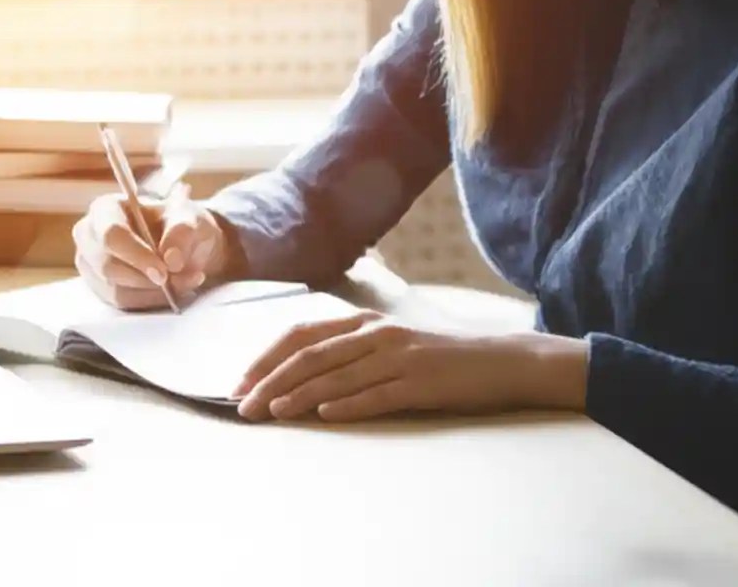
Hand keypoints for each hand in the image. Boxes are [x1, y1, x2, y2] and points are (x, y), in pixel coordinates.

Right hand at [73, 186, 229, 309]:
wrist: (178, 244)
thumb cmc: (176, 223)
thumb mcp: (188, 216)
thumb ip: (183, 230)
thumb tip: (172, 260)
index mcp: (104, 210)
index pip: (111, 235)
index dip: (136, 255)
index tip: (164, 272)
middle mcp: (89, 238)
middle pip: (108, 267)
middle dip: (148, 278)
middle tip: (183, 279)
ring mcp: (91, 266)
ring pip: (116, 290)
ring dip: (154, 292)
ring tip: (185, 282)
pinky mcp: (100, 290)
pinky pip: (123, 304)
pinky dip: (151, 300)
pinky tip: (172, 291)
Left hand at [234, 312, 587, 421]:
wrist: (499, 361)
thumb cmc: (437, 359)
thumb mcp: (388, 345)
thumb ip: (348, 355)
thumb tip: (297, 381)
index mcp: (363, 322)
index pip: (300, 335)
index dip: (266, 358)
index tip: (239, 384)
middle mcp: (375, 333)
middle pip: (310, 355)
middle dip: (270, 381)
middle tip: (243, 407)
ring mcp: (398, 356)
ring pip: (337, 375)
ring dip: (299, 395)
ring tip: (272, 413)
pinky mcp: (421, 382)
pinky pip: (377, 394)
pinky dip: (348, 405)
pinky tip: (325, 416)